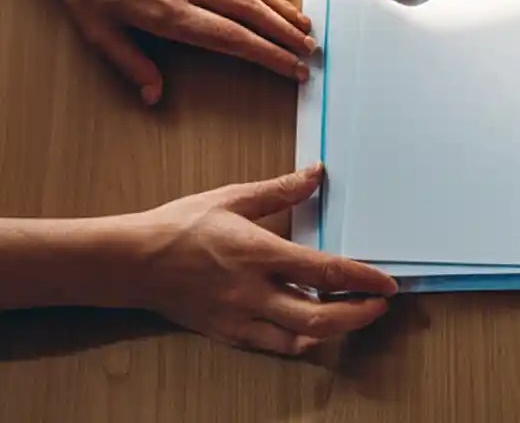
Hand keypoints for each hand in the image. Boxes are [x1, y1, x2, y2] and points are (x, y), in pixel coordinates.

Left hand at [35, 0, 314, 103]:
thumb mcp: (99, 34)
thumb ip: (131, 65)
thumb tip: (154, 97)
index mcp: (170, 13)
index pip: (231, 38)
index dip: (267, 54)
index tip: (293, 69)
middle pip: (251, 12)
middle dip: (286, 34)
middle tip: (311, 53)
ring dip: (281, 8)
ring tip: (305, 28)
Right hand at [125, 164, 397, 355]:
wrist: (131, 262)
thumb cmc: (180, 225)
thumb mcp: (231, 197)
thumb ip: (280, 189)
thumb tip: (317, 173)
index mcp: (257, 252)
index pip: (324, 271)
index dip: (363, 279)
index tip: (387, 283)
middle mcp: (252, 291)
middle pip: (319, 317)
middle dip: (359, 314)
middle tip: (381, 305)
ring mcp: (239, 316)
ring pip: (300, 338)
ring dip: (336, 330)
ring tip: (356, 315)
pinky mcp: (228, 333)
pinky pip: (275, 346)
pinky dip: (302, 340)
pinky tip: (316, 327)